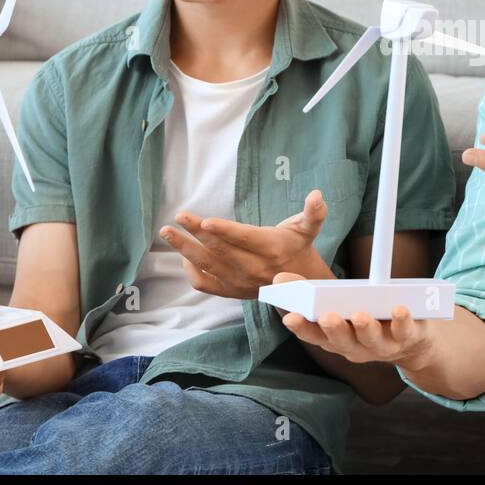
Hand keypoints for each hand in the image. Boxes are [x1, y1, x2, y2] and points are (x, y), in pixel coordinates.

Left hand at [161, 189, 333, 298]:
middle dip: (196, 232)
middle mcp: (253, 268)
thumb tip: (318, 194)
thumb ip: (314, 213)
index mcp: (271, 248)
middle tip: (178, 216)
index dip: (224, 230)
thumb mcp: (308, 229)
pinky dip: (191, 270)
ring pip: (208, 266)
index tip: (205, 220)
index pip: (244, 238)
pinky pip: (205, 284)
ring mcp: (239, 282)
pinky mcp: (230, 291)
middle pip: (220, 250)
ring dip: (185, 249)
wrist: (298, 285)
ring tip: (167, 232)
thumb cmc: (298, 247)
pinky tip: (184, 254)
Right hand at [273, 272, 436, 369]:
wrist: (411, 342)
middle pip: (342, 341)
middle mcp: (356, 346)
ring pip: (371, 339)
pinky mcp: (408, 336)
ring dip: (365, 328)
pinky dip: (401, 320)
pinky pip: (404, 330)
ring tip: (359, 315)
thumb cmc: (366, 318)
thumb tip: (279, 277)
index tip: (290, 317)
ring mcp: (382, 344)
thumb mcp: (339, 306)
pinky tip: (399, 308)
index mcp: (336, 339)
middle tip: (326, 316)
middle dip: (334, 329)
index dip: (302, 328)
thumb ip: (310, 292)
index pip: (315, 336)